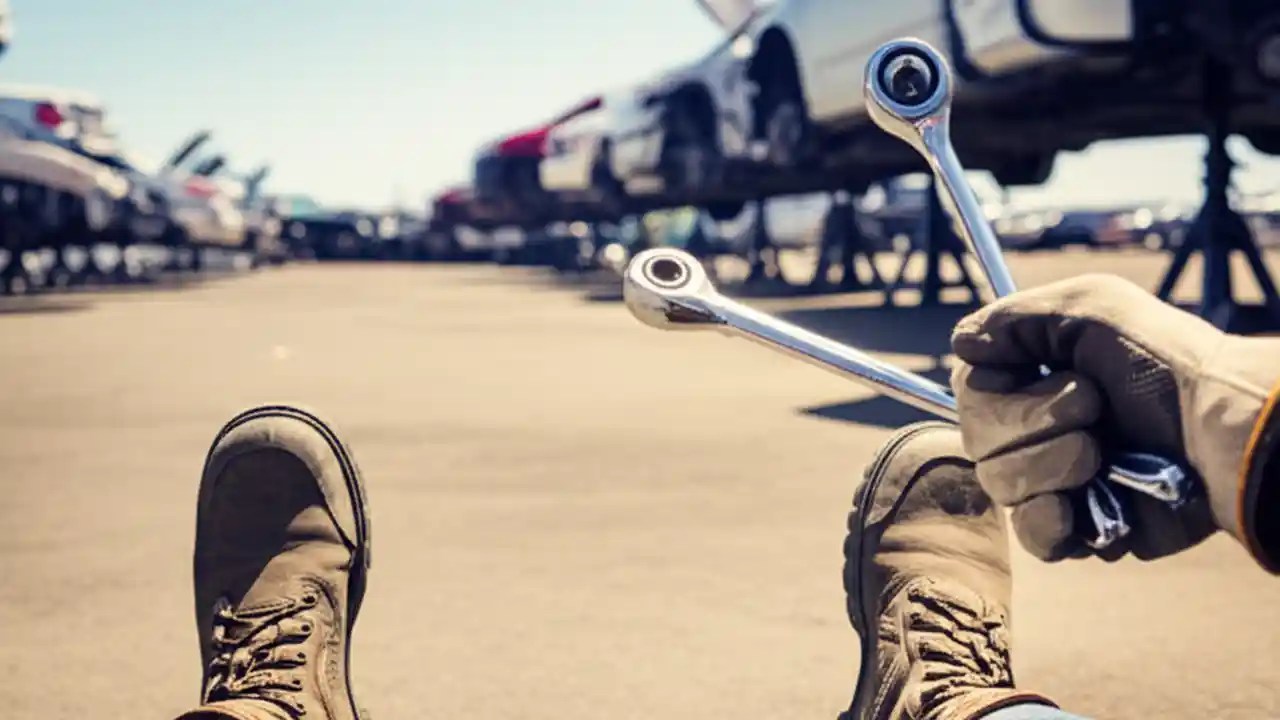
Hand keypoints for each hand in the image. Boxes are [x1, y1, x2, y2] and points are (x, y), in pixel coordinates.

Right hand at [949, 274, 1279, 568]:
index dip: (998, 392)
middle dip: (1033, 424)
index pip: (969, 391)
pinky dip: (1048, 522)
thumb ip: (1013, 317)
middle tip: (1094, 408)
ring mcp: (1054, 480)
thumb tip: (960, 343)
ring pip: (1001, 487)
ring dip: (1054, 464)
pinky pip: (1032, 538)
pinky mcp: (1081, 528)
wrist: (1223, 430)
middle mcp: (1034, 428)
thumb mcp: (1090, 307)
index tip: (1044, 372)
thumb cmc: (1165, 360)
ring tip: (1105, 453)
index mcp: (1032, 376)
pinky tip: (1076, 506)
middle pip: (977, 441)